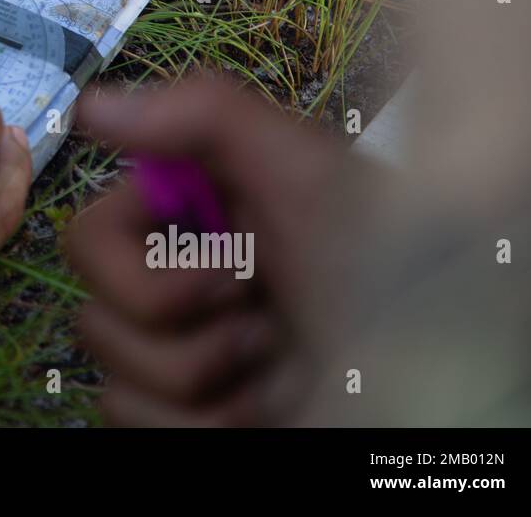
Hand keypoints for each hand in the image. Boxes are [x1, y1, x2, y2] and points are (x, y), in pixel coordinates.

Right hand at [67, 77, 361, 425]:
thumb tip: (88, 107)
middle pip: (93, 307)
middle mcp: (182, 285)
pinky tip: (265, 410)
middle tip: (256, 314)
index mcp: (197, 221)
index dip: (145, 256)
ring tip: (277, 367)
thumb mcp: (308, 173)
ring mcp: (186, 359)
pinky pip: (130, 421)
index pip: (94, 232)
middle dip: (172, 317)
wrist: (441, 385)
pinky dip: (199, 424)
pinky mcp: (189, 418)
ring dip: (196, 374)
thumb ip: (202, 115)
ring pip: (108, 373)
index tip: (227, 259)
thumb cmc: (387, 269)